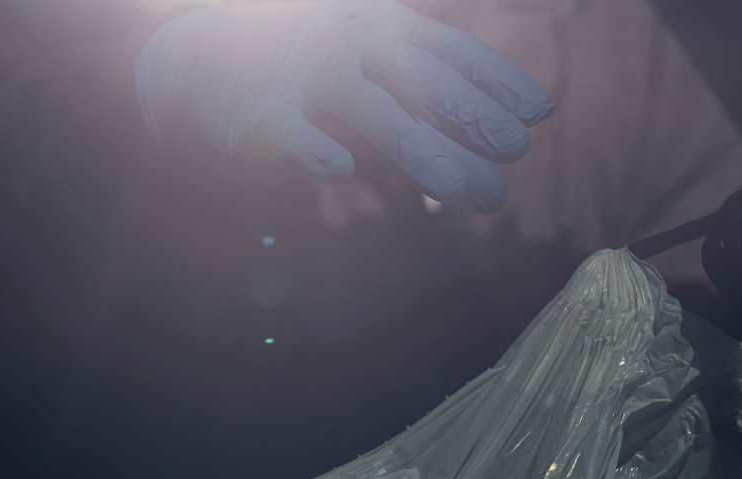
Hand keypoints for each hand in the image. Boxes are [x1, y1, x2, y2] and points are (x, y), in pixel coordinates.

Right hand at [134, 0, 553, 212]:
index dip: (497, 80)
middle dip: (471, 115)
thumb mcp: (370, 71)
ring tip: (462, 188)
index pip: (452, 52)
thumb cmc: (305, 74)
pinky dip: (316, 150)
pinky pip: (295, 135)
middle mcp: (352, 43)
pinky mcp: (263, 115)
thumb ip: (427, 104)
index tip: (539, 114)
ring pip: (373, 113)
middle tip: (515, 150)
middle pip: (424, 82)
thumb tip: (504, 149)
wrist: (202, 63)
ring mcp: (308, 75)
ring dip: (420, 148)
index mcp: (385, 28)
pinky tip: (340, 170)